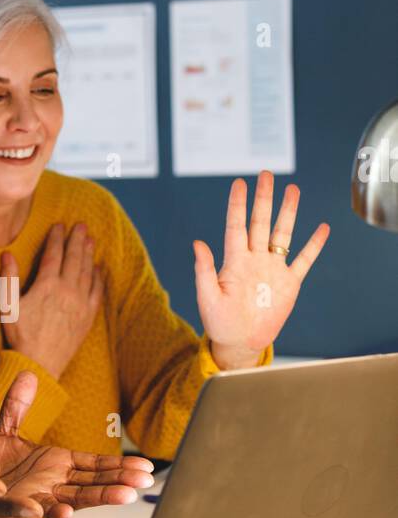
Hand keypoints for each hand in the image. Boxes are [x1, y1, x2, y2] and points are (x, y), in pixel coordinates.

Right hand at [0, 222, 103, 378]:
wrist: (40, 364)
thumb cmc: (20, 335)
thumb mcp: (8, 306)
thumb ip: (8, 278)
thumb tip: (7, 253)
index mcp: (47, 285)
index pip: (53, 254)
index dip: (56, 238)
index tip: (59, 225)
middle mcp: (67, 290)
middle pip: (74, 258)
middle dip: (77, 239)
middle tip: (81, 225)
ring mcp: (80, 303)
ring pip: (87, 272)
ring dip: (89, 254)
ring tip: (90, 240)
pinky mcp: (88, 317)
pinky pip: (96, 292)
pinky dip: (98, 278)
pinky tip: (98, 269)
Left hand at [0, 371, 153, 517]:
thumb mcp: (3, 431)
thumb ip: (16, 406)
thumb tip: (28, 375)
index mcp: (56, 464)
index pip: (95, 464)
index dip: (119, 465)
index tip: (145, 467)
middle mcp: (52, 483)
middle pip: (94, 482)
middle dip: (120, 481)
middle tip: (146, 483)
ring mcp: (37, 497)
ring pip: (75, 498)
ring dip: (99, 498)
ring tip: (123, 497)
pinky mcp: (17, 509)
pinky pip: (35, 512)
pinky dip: (51, 512)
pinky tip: (65, 513)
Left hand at [193, 172, 329, 368]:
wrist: (240, 343)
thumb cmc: (220, 322)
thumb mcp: (207, 297)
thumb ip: (203, 270)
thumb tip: (197, 243)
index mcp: (234, 261)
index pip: (236, 226)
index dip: (237, 204)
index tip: (239, 183)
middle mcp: (254, 259)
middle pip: (261, 222)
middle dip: (264, 199)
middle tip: (266, 175)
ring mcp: (273, 269)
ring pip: (283, 234)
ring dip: (288, 213)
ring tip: (293, 190)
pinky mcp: (289, 283)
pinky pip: (303, 260)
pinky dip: (313, 245)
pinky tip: (321, 228)